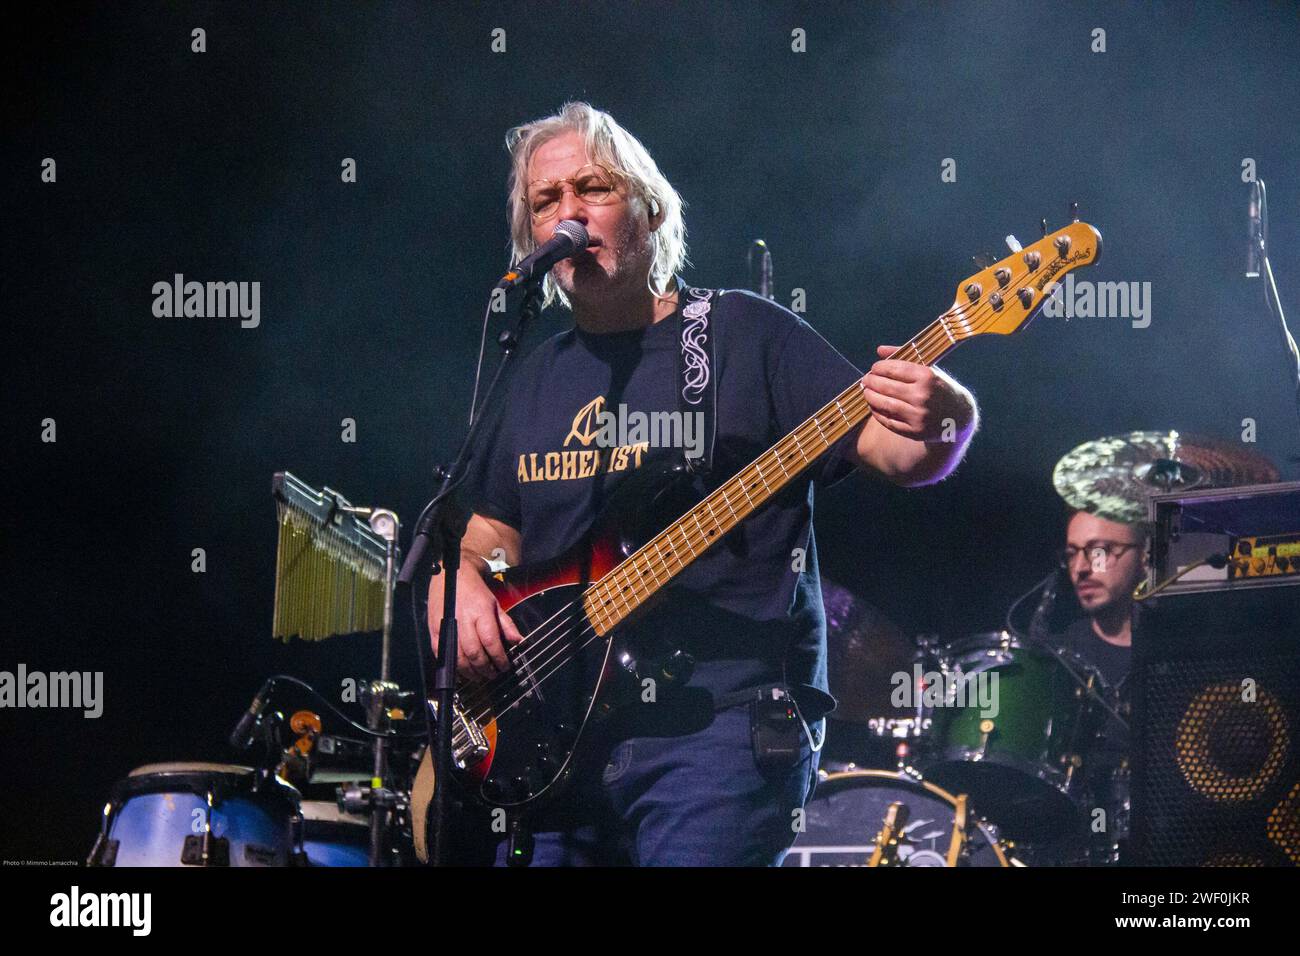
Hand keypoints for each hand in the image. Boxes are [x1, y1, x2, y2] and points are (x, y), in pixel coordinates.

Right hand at [428, 562, 523, 680]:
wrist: (451, 575)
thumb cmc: (474, 590)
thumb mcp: (495, 603)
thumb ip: (506, 624)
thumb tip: (519, 641)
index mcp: (480, 613)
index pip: (491, 642)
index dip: (499, 659)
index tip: (505, 667)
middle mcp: (463, 621)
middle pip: (475, 654)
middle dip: (485, 669)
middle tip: (492, 675)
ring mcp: (447, 627)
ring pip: (458, 658)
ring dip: (470, 672)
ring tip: (479, 676)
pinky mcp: (434, 630)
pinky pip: (442, 655)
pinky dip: (452, 666)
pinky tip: (461, 672)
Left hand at [861, 345, 974, 442]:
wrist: (959, 417)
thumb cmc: (940, 388)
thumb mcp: (929, 369)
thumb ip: (904, 358)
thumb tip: (880, 350)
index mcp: (927, 377)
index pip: (894, 369)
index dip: (879, 367)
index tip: (874, 367)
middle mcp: (922, 396)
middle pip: (886, 386)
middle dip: (871, 381)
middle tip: (866, 379)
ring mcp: (918, 415)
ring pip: (884, 404)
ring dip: (870, 397)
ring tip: (867, 391)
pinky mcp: (914, 431)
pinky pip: (888, 421)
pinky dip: (877, 413)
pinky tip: (874, 406)